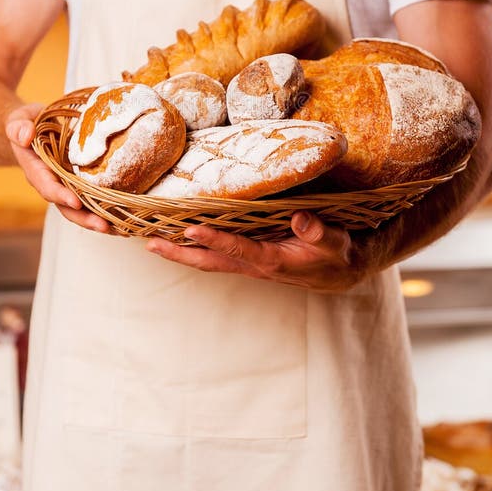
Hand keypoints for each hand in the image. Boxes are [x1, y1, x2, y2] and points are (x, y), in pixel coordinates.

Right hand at [5, 103, 110, 232]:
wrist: (33, 130)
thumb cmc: (26, 123)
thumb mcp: (18, 119)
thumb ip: (18, 127)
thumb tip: (26, 136)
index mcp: (36, 170)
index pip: (47, 186)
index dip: (60, 195)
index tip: (75, 201)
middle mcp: (52, 183)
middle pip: (66, 207)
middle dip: (84, 218)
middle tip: (104, 226)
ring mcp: (67, 186)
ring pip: (82, 209)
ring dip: (99, 221)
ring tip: (121, 229)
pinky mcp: (80, 184)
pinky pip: (93, 200)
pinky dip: (108, 211)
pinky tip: (126, 220)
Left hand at [145, 211, 365, 292]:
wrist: (342, 271)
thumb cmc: (338, 254)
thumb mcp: (335, 241)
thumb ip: (319, 231)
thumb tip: (301, 218)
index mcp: (272, 261)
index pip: (237, 249)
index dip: (214, 239)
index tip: (189, 229)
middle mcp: (255, 265)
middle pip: (209, 262)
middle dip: (179, 253)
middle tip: (149, 243)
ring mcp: (250, 263)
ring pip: (208, 260)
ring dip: (180, 253)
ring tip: (152, 241)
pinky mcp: (250, 259)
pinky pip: (216, 256)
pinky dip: (195, 248)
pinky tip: (181, 237)